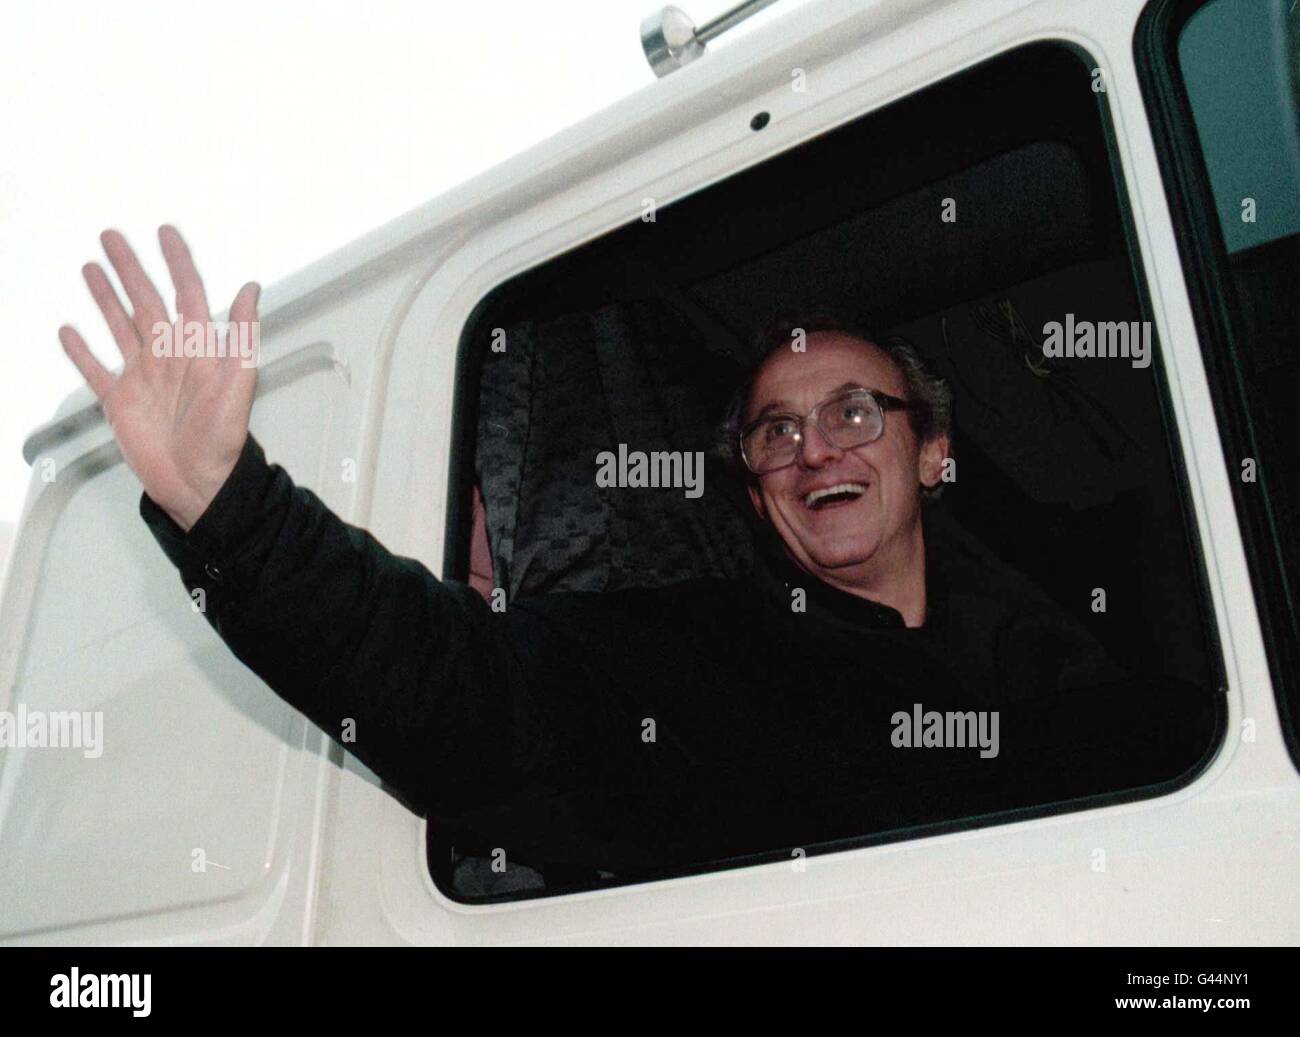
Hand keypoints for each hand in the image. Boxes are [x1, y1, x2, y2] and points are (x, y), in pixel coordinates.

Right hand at [58, 226, 259, 530]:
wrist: (199, 483)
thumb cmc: (224, 439)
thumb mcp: (239, 381)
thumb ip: (243, 334)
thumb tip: (251, 289)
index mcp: (198, 348)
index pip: (186, 293)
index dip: (177, 262)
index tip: (166, 233)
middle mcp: (168, 357)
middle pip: (145, 301)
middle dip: (130, 268)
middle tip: (111, 236)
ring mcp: (143, 378)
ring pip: (120, 327)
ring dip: (105, 298)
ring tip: (90, 269)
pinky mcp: (121, 403)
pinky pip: (97, 371)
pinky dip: (81, 352)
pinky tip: (69, 332)